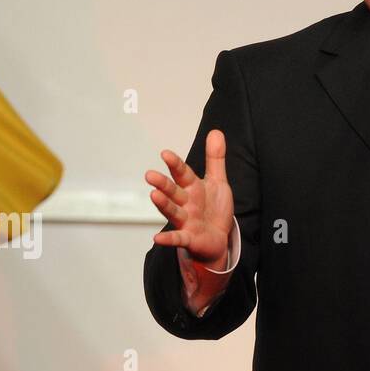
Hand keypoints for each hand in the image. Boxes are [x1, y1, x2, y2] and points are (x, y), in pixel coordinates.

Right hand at [144, 129, 232, 266]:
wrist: (219, 238)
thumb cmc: (214, 210)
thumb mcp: (218, 181)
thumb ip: (215, 158)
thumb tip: (216, 132)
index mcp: (192, 187)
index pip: (182, 173)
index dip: (175, 164)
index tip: (165, 153)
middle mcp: (185, 202)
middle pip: (173, 191)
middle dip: (163, 183)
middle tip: (149, 175)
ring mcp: (186, 220)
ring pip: (173, 211)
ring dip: (163, 204)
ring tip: (153, 195)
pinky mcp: (189, 238)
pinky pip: (178, 238)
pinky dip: (169, 239)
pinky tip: (157, 238)